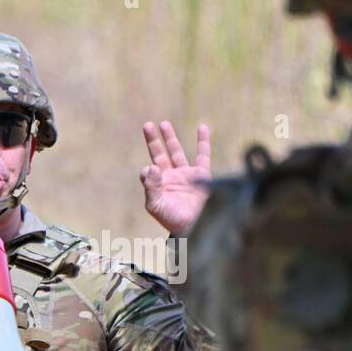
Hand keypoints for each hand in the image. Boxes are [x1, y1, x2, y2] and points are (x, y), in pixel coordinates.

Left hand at [140, 120, 211, 234]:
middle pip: (160, 154)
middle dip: (154, 140)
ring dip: (170, 138)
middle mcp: (172, 176)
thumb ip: (150, 187)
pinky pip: (203, 155)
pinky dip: (203, 141)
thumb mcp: (155, 205)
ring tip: (164, 124)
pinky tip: (202, 127)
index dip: (148, 170)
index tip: (152, 172)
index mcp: (159, 183)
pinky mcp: (202, 174)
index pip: (149, 170)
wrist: (192, 226)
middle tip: (147, 125)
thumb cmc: (172, 218)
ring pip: (177, 152)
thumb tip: (150, 167)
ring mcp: (186, 174)